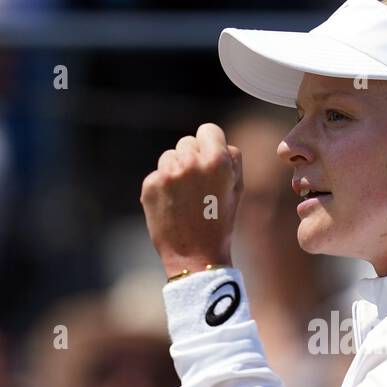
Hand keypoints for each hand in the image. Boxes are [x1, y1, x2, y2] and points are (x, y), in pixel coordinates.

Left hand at [140, 123, 239, 275]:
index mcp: (216, 161)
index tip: (209, 158)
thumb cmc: (220, 223)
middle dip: (192, 158)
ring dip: (176, 171)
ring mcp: (167, 173)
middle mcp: (190, 162)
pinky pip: (157, 174)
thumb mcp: (237, 190)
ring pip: (169, 156)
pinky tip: (172, 206)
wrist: (195, 256)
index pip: (208, 130)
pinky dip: (163, 187)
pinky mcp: (149, 185)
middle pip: (187, 142)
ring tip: (185, 198)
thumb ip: (231, 160)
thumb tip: (219, 144)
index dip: (211, 143)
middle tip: (198, 186)